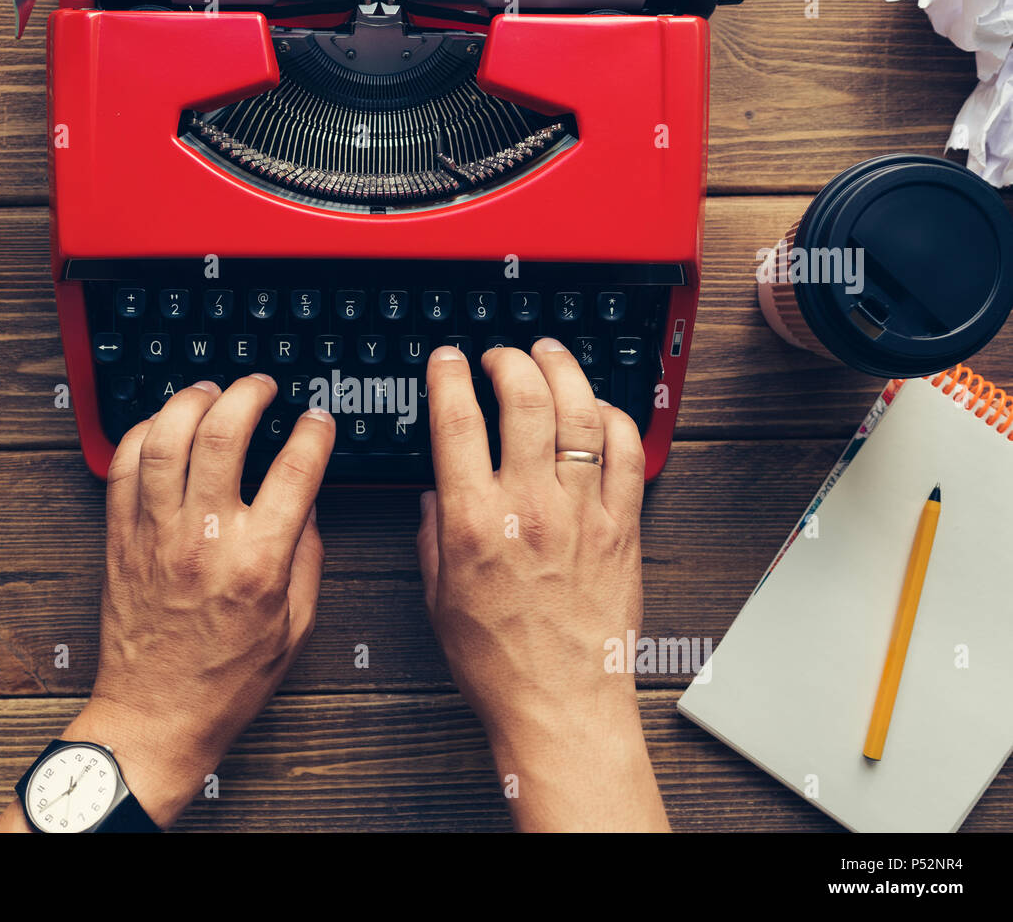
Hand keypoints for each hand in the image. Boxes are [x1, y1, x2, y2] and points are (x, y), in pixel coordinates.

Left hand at [66, 376, 334, 827]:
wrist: (156, 716)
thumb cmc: (225, 681)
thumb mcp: (296, 627)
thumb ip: (306, 558)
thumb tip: (306, 503)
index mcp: (257, 562)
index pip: (295, 470)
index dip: (314, 433)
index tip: (318, 421)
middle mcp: (204, 539)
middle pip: (223, 434)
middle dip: (249, 394)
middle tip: (262, 388)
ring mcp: (156, 534)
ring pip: (166, 438)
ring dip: (192, 400)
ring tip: (211, 392)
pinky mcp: (121, 539)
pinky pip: (123, 467)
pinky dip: (144, 433)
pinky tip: (164, 426)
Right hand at [416, 340, 667, 831]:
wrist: (561, 705)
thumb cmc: (499, 663)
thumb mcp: (438, 597)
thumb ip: (432, 534)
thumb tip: (436, 491)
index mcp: (475, 521)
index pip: (457, 421)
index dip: (449, 376)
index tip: (447, 360)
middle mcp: (531, 506)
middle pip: (525, 399)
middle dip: (508, 360)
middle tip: (498, 355)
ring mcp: (584, 513)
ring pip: (581, 412)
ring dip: (562, 370)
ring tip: (548, 354)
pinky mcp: (623, 527)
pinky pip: (627, 452)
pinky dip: (613, 418)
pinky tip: (597, 410)